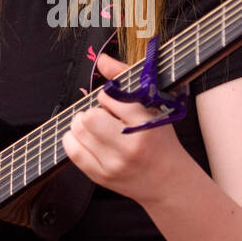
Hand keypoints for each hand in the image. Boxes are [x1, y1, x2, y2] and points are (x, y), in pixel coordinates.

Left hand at [60, 49, 190, 204]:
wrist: (169, 181)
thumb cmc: (160, 140)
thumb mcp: (153, 106)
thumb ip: (126, 78)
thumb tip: (102, 59)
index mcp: (145, 125)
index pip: (107, 98)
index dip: (107, 98)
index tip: (116, 105)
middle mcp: (129, 146)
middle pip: (88, 118)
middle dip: (91, 113)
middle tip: (101, 117)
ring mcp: (114, 164)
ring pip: (77, 133)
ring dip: (81, 126)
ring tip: (96, 129)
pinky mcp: (101, 177)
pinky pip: (73, 152)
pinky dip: (74, 140)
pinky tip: (86, 140)